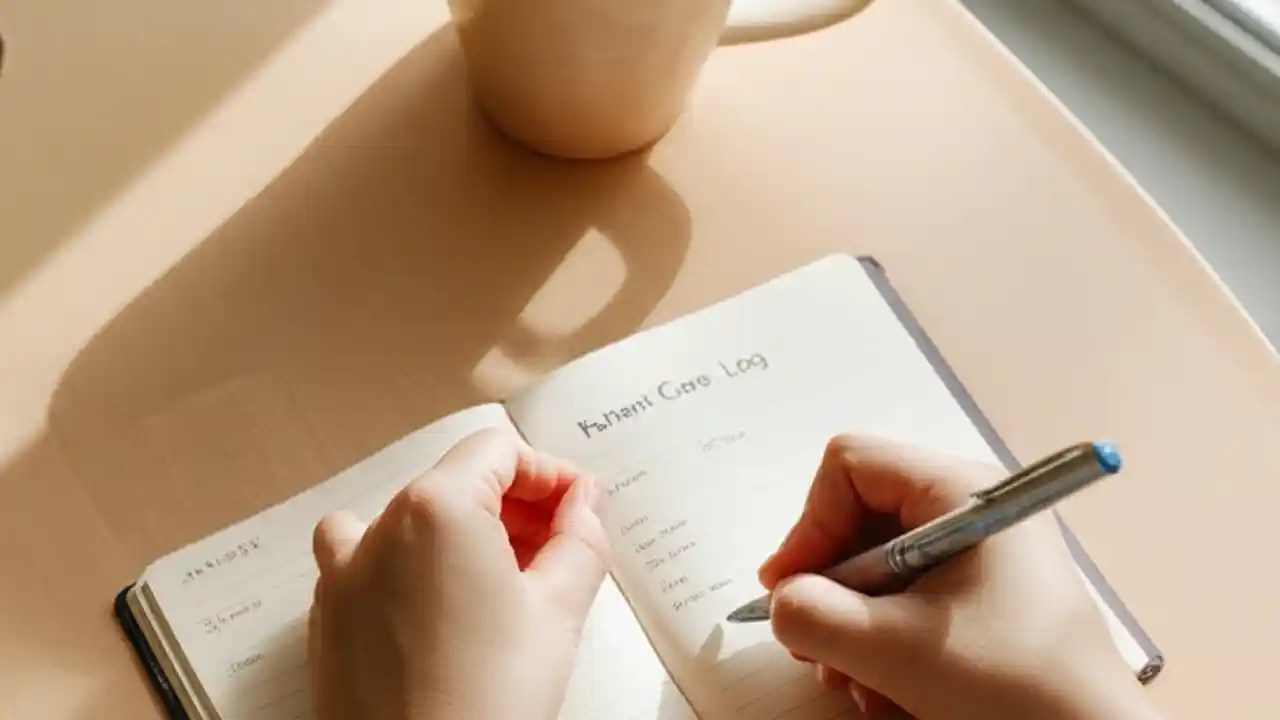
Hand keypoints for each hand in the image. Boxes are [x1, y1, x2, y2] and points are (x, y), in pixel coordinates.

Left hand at [308, 427, 609, 719]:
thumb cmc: (486, 703)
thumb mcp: (559, 612)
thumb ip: (581, 539)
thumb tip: (585, 503)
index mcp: (436, 509)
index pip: (497, 452)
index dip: (549, 473)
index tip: (579, 507)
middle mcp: (378, 530)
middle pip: (455, 482)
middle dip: (514, 507)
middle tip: (561, 548)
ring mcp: (344, 576)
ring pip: (408, 520)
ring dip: (460, 534)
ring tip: (503, 580)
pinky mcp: (330, 620)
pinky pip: (368, 564)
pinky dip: (408, 566)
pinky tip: (444, 611)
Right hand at [758, 435, 1161, 719]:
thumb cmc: (1012, 686)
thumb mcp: (893, 651)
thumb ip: (814, 616)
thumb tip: (782, 602)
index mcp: (961, 491)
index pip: (852, 466)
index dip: (810, 524)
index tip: (790, 590)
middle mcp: (972, 507)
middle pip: (860, 519)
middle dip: (831, 590)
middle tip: (816, 647)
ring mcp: (982, 551)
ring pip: (879, 567)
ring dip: (854, 628)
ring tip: (859, 683)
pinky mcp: (986, 593)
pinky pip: (910, 598)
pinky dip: (887, 643)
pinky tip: (893, 691)